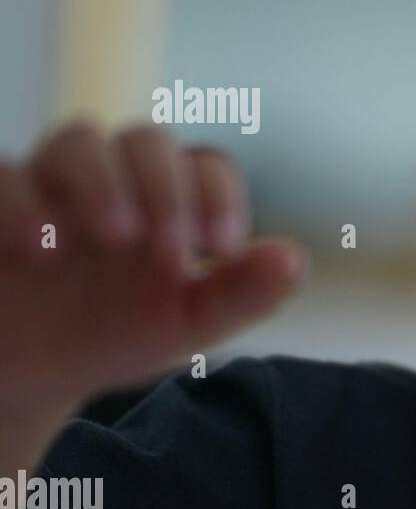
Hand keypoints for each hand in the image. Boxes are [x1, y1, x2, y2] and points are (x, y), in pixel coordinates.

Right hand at [0, 120, 305, 414]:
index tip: (218, 250)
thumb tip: (294, 259)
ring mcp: (50, 182)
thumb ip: (242, 294)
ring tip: (114, 239)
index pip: (207, 166)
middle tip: (167, 249)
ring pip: (79, 138)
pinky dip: (23, 205)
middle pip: (147, 140)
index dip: (219, 197)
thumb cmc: (117, 332)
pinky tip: (41, 252)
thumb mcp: (187, 324)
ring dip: (102, 182)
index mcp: (169, 199)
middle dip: (164, 187)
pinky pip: (4, 175)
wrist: (30, 370)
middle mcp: (113, 176)